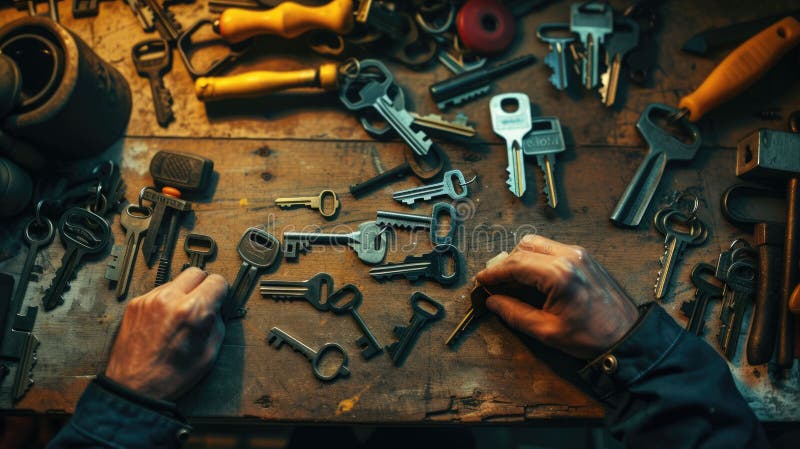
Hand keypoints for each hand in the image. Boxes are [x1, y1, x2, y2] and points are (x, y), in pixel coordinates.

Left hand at [105, 268, 227, 399]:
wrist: (133, 388)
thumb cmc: (168, 377)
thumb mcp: (209, 354)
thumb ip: (217, 324)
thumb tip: (217, 308)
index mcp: (193, 311)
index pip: (216, 280)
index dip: (221, 290)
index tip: (219, 297)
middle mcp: (170, 300)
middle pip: (196, 272)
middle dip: (203, 285)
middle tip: (203, 302)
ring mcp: (150, 300)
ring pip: (176, 281)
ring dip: (183, 293)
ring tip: (181, 318)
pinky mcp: (136, 304)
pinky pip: (158, 293)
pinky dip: (166, 302)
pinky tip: (166, 321)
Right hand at [476, 235, 639, 359]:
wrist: (628, 336)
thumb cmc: (590, 337)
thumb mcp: (546, 331)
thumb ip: (514, 313)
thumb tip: (492, 302)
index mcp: (559, 274)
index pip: (515, 264)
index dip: (494, 273)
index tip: (481, 281)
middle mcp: (569, 256)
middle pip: (524, 247)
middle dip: (506, 263)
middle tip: (496, 283)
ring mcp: (579, 253)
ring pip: (538, 243)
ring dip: (521, 258)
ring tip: (513, 281)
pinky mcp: (585, 256)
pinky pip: (552, 248)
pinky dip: (537, 258)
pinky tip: (533, 277)